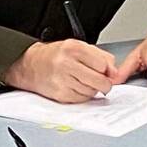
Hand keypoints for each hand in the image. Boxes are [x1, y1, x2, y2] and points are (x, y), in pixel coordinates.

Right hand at [2, 40, 118, 103]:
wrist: (31, 65)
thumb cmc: (56, 56)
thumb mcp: (79, 47)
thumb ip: (102, 57)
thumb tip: (115, 73)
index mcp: (73, 48)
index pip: (103, 65)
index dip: (107, 70)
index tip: (103, 71)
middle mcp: (66, 64)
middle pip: (100, 81)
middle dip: (104, 83)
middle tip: (100, 81)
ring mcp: (62, 80)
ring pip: (92, 92)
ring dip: (92, 89)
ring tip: (82, 81)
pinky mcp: (60, 94)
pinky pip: (82, 99)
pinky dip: (82, 95)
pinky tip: (74, 87)